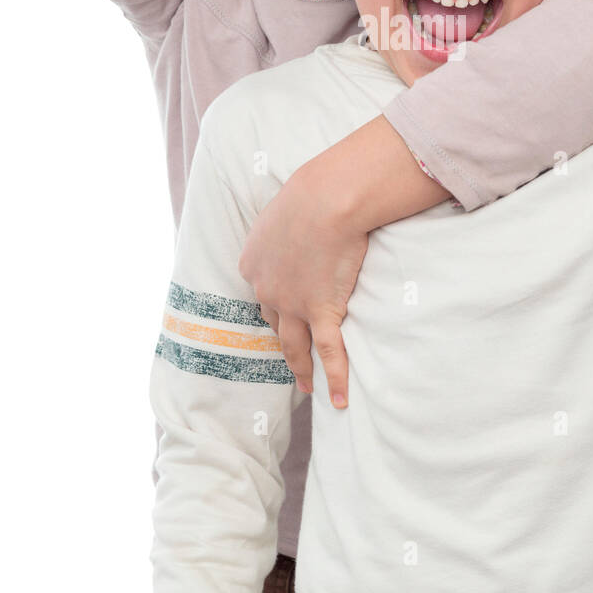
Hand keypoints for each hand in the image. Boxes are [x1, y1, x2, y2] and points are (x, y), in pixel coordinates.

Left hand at [238, 162, 368, 408]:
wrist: (325, 200)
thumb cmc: (309, 194)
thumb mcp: (284, 210)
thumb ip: (285, 227)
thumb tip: (301, 226)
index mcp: (252, 263)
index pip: (261, 293)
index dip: (273, 305)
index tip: (282, 313)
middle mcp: (266, 289)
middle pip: (274, 322)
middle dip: (282, 342)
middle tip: (291, 357)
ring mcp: (292, 304)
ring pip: (294, 345)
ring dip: (301, 369)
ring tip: (306, 387)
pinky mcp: (321, 311)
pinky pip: (329, 352)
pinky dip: (335, 377)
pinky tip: (341, 399)